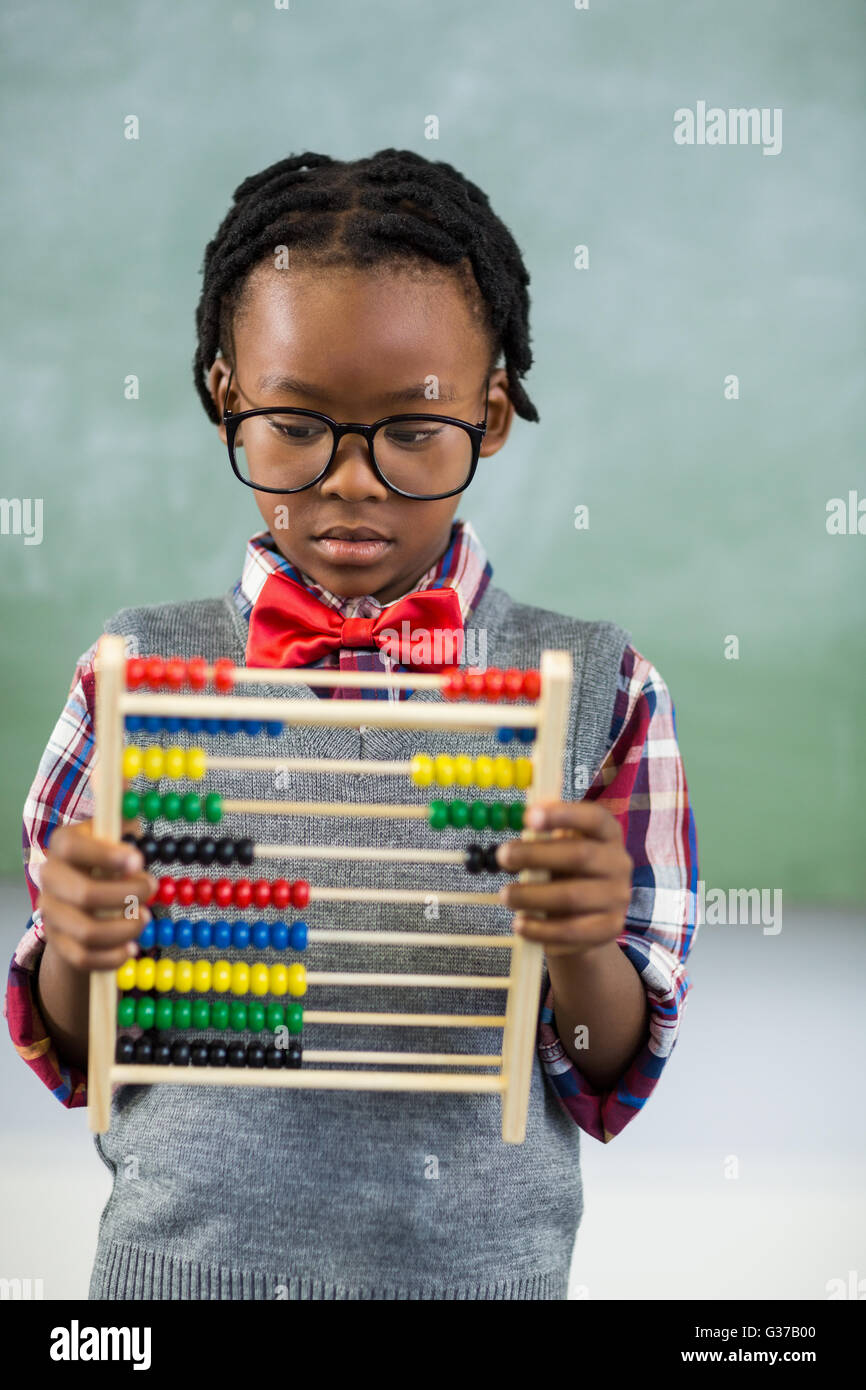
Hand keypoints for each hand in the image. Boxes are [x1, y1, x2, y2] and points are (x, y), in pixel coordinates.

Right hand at [37, 818, 157, 971]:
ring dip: (125, 927)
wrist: (85, 899)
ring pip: (87, 931)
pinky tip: (132, 948)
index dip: (105, 855)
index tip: (139, 860)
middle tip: (152, 889)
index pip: (73, 849)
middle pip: (83, 894)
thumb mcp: (116, 830)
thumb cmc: (109, 858)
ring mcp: (52, 914)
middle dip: (126, 895)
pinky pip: (84, 959)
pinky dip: (112, 957)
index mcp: (63, 845)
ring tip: (146, 919)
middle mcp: (50, 879)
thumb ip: (118, 805)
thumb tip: (115, 772)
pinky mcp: (60, 944)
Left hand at [495, 800, 632, 956]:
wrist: (590, 913)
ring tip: (505, 896)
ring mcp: (618, 898)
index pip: (594, 818)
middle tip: (502, 856)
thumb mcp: (559, 847)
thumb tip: (520, 831)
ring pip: (572, 897)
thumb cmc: (567, 869)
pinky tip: (521, 925)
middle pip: (580, 856)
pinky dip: (541, 930)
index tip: (528, 816)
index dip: (563, 815)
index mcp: (608, 834)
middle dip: (535, 855)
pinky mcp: (609, 929)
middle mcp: (619, 864)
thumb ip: (542, 838)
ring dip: (532, 896)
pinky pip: (572, 932)